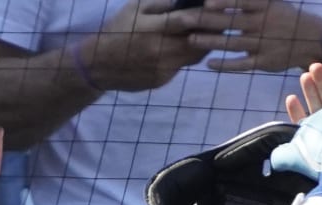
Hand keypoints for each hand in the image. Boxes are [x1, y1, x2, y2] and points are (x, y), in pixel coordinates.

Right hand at [81, 0, 213, 90]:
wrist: (99, 64)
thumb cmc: (118, 30)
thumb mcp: (135, 8)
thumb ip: (161, 3)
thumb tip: (186, 0)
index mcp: (153, 28)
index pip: (188, 20)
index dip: (207, 15)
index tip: (219, 9)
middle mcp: (161, 49)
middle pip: (198, 41)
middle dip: (212, 32)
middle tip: (222, 22)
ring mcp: (163, 67)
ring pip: (194, 56)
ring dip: (204, 45)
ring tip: (210, 34)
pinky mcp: (163, 79)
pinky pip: (182, 66)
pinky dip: (187, 56)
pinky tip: (186, 48)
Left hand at [190, 0, 321, 71]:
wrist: (311, 40)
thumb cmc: (285, 16)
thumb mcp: (271, 1)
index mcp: (264, 7)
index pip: (241, 2)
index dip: (224, 3)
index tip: (206, 3)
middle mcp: (262, 25)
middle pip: (230, 23)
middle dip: (205, 21)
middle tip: (184, 20)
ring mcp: (262, 45)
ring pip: (232, 43)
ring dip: (210, 42)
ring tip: (191, 39)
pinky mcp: (263, 62)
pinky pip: (241, 64)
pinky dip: (225, 64)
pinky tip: (209, 63)